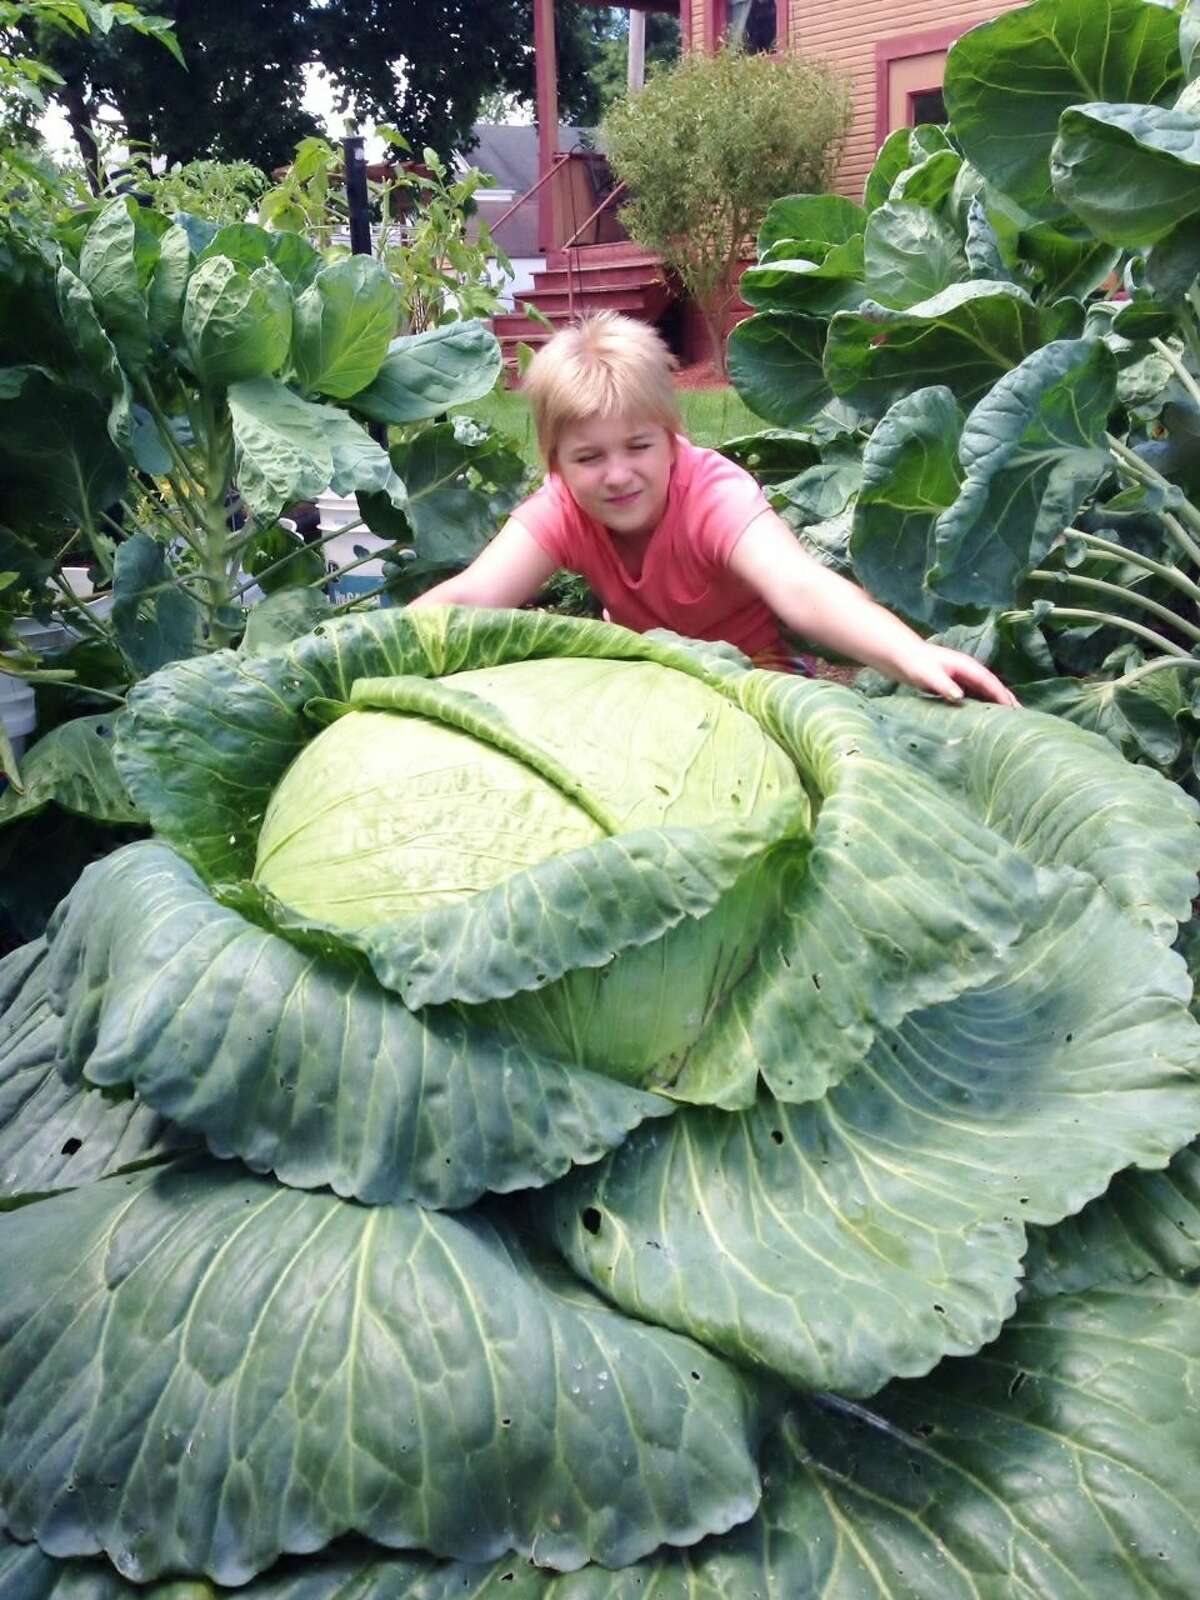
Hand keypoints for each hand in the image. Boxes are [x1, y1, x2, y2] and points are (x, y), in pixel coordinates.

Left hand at [895, 643, 1019, 706]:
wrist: (902, 656)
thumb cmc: (916, 663)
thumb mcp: (928, 675)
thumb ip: (944, 685)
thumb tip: (960, 697)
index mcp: (968, 666)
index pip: (990, 682)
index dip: (1002, 696)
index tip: (1014, 711)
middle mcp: (969, 671)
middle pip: (993, 687)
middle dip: (1007, 700)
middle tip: (1022, 718)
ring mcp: (964, 678)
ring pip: (986, 692)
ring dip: (997, 704)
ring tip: (1010, 721)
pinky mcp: (957, 685)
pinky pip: (975, 696)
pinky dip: (984, 705)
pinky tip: (986, 718)